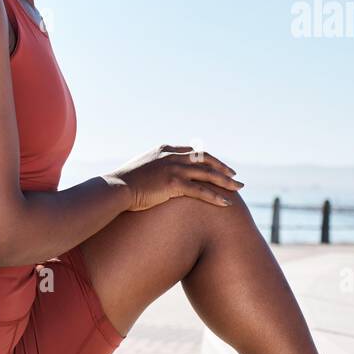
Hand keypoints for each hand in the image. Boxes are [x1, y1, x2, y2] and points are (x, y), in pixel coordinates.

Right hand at [108, 144, 243, 211]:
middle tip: (235, 176)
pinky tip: (226, 203)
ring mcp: (173, 168)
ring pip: (207, 173)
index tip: (218, 166)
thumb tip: (155, 177)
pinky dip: (215, 196)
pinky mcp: (173, 183)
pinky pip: (200, 190)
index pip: (193, 151)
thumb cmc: (123, 183)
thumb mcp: (140, 169)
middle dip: (223, 168)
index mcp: (165, 150)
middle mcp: (172, 156)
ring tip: (238, 189)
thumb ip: (152, 168)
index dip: (209, 159)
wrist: (115, 188)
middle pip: (205, 159)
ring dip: (225, 181)